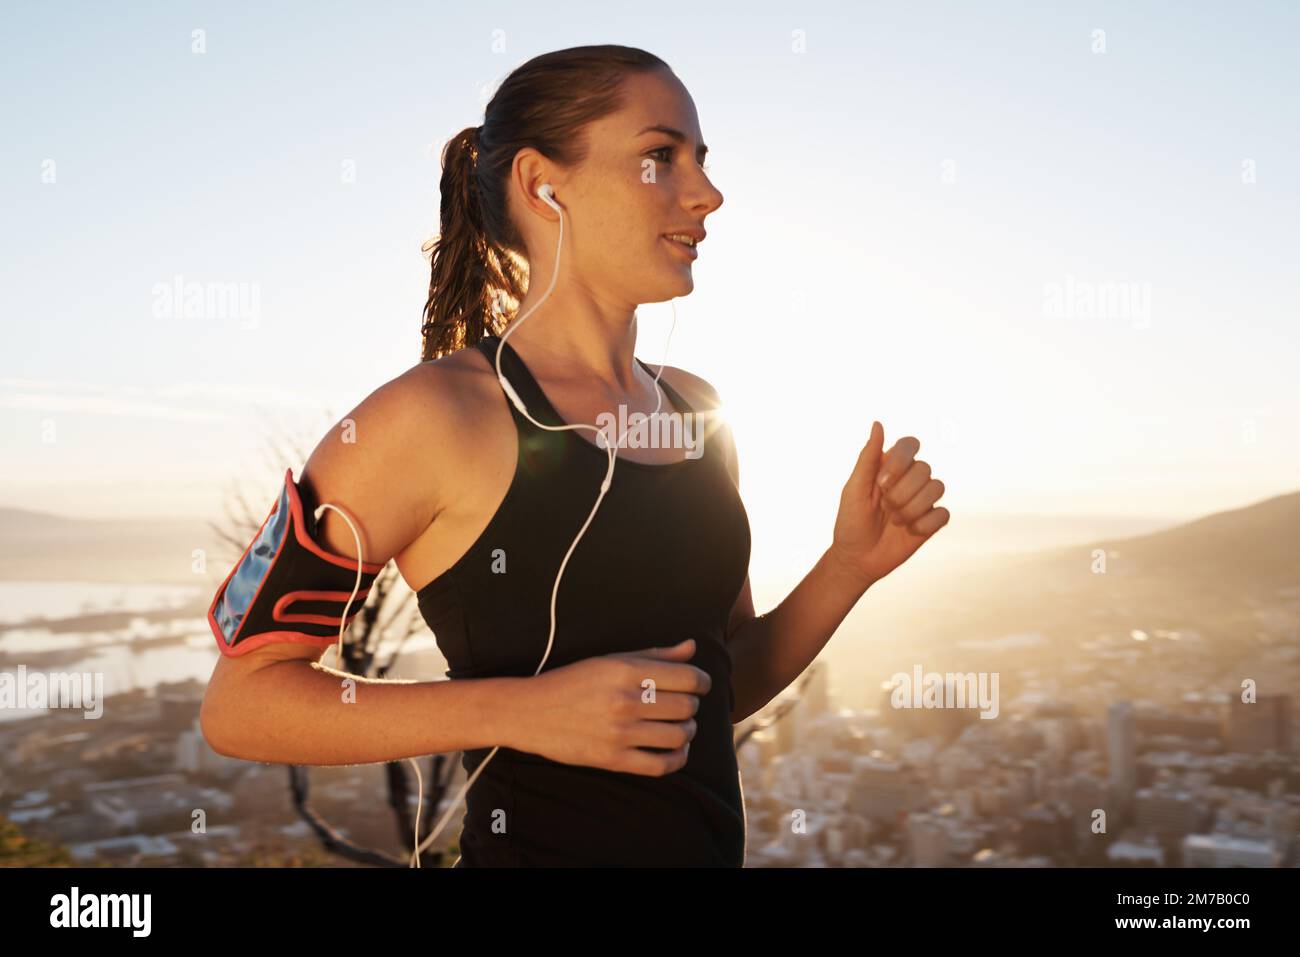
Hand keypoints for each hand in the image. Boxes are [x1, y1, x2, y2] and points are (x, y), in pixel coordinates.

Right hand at [511, 638, 708, 775]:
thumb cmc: (573, 681)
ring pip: (678, 735)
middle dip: (692, 705)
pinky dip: (678, 758)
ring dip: (687, 731)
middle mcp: (625, 701)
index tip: (700, 684)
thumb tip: (691, 648)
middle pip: (686, 706)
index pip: (687, 678)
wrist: (531, 712)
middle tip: (684, 704)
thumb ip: (654, 655)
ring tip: (681, 726)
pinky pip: (661, 764)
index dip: (702, 681)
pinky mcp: (613, 759)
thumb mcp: (611, 660)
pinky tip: (676, 749)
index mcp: (626, 671)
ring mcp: (619, 732)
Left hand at [830, 421, 949, 587]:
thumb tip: (878, 423)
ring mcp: (923, 500)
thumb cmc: (851, 521)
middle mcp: (910, 479)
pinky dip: (924, 524)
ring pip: (938, 487)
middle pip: (925, 468)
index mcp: (890, 466)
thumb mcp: (853, 489)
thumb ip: (868, 457)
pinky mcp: (932, 521)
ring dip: (912, 508)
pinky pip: (944, 514)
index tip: (882, 483)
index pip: (910, 444)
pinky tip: (909, 532)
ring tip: (894, 521)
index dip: (901, 461)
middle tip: (884, 508)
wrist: (858, 559)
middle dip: (901, 492)